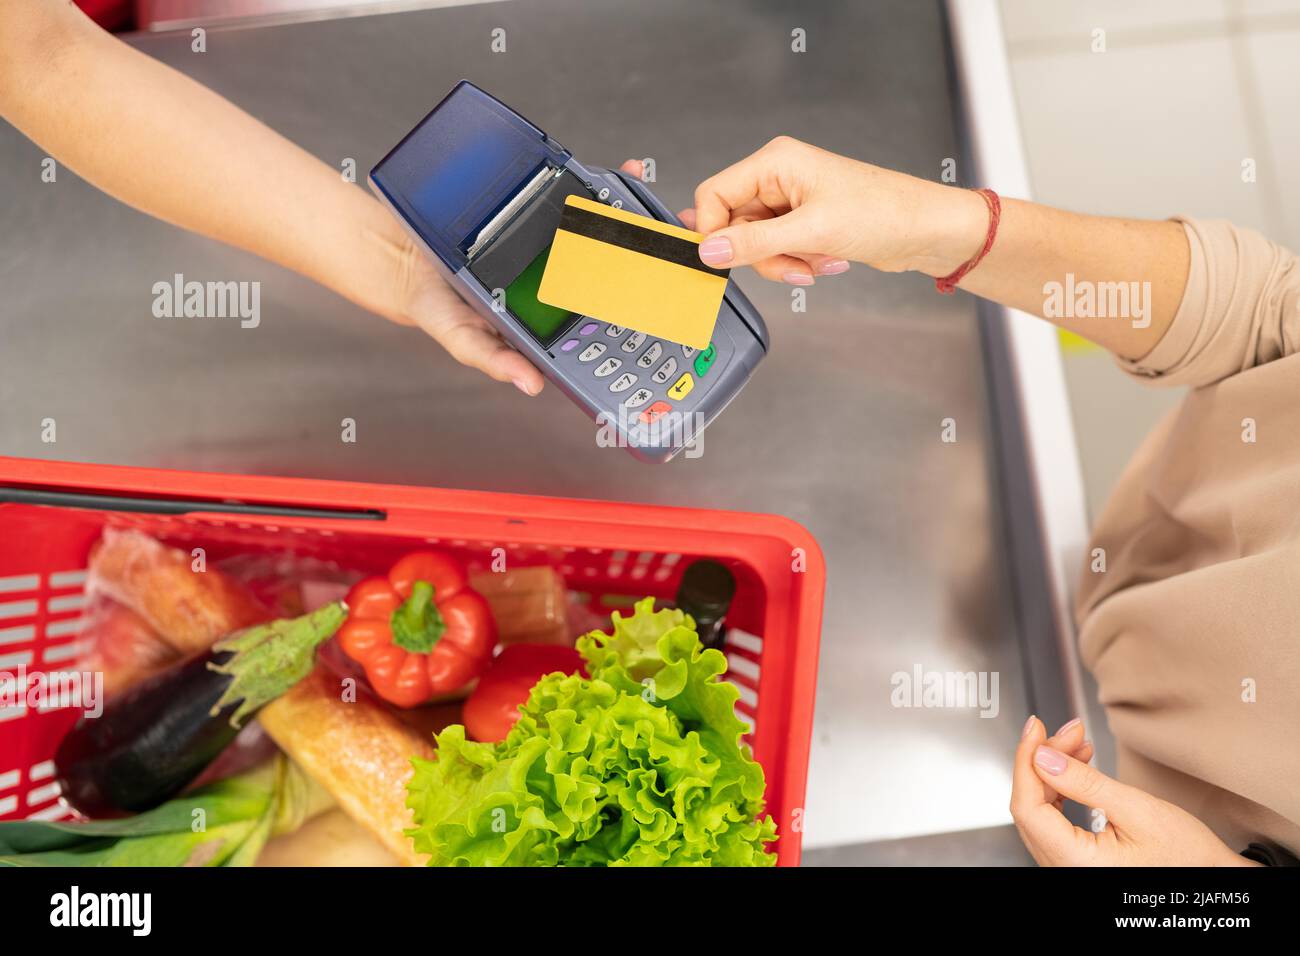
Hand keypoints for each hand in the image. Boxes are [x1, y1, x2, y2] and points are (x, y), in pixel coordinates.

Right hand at [385, 160, 653, 396]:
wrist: (405, 259)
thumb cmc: (440, 307)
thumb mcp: (464, 339)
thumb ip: (495, 360)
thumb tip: (530, 385)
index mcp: (549, 319)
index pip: (600, 322)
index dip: (635, 318)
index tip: (664, 305)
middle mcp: (557, 283)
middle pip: (613, 274)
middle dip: (647, 262)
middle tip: (676, 251)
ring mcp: (552, 249)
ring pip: (603, 235)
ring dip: (632, 220)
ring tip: (662, 209)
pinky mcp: (539, 217)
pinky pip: (576, 201)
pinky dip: (602, 185)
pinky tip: (625, 172)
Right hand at [684, 136, 989, 283]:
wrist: (923, 230)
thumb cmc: (884, 213)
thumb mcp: (810, 231)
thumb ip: (753, 243)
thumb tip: (709, 250)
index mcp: (775, 162)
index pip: (714, 194)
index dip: (713, 230)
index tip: (723, 258)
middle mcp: (779, 177)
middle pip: (734, 225)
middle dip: (761, 253)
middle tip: (790, 263)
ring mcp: (791, 201)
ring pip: (756, 244)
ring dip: (782, 262)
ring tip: (815, 262)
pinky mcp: (803, 223)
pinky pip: (779, 250)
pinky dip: (797, 263)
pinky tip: (825, 261)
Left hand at [1011, 716, 1253, 865]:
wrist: (1212, 880)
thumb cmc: (1188, 857)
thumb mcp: (1138, 810)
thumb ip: (1084, 783)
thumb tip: (1042, 756)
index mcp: (1074, 863)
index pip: (1027, 807)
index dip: (1026, 761)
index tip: (1035, 727)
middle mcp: (1063, 870)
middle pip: (1031, 806)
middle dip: (1045, 760)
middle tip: (1070, 731)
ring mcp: (1066, 867)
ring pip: (1041, 811)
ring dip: (1054, 772)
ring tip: (1079, 743)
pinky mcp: (1074, 861)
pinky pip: (1053, 821)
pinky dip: (1062, 790)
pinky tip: (1078, 767)